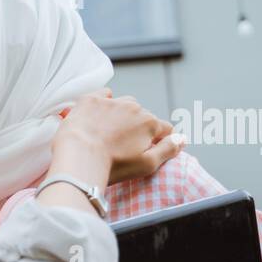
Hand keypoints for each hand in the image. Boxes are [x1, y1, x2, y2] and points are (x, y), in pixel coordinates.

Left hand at [51, 91, 173, 184]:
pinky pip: (103, 94)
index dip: (158, 140)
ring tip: (107, 132)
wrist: (78, 158)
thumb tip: (183, 138)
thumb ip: (168, 150)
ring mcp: (112, 101)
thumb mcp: (146, 164)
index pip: (165, 129)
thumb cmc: (112, 166)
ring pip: (124, 104)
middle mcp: (134, 107)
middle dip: (137, 128)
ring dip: (121, 114)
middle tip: (121, 145)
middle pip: (143, 116)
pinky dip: (103, 102)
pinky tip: (97, 115)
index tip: (145, 149)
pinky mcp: (91, 99)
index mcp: (150, 123)